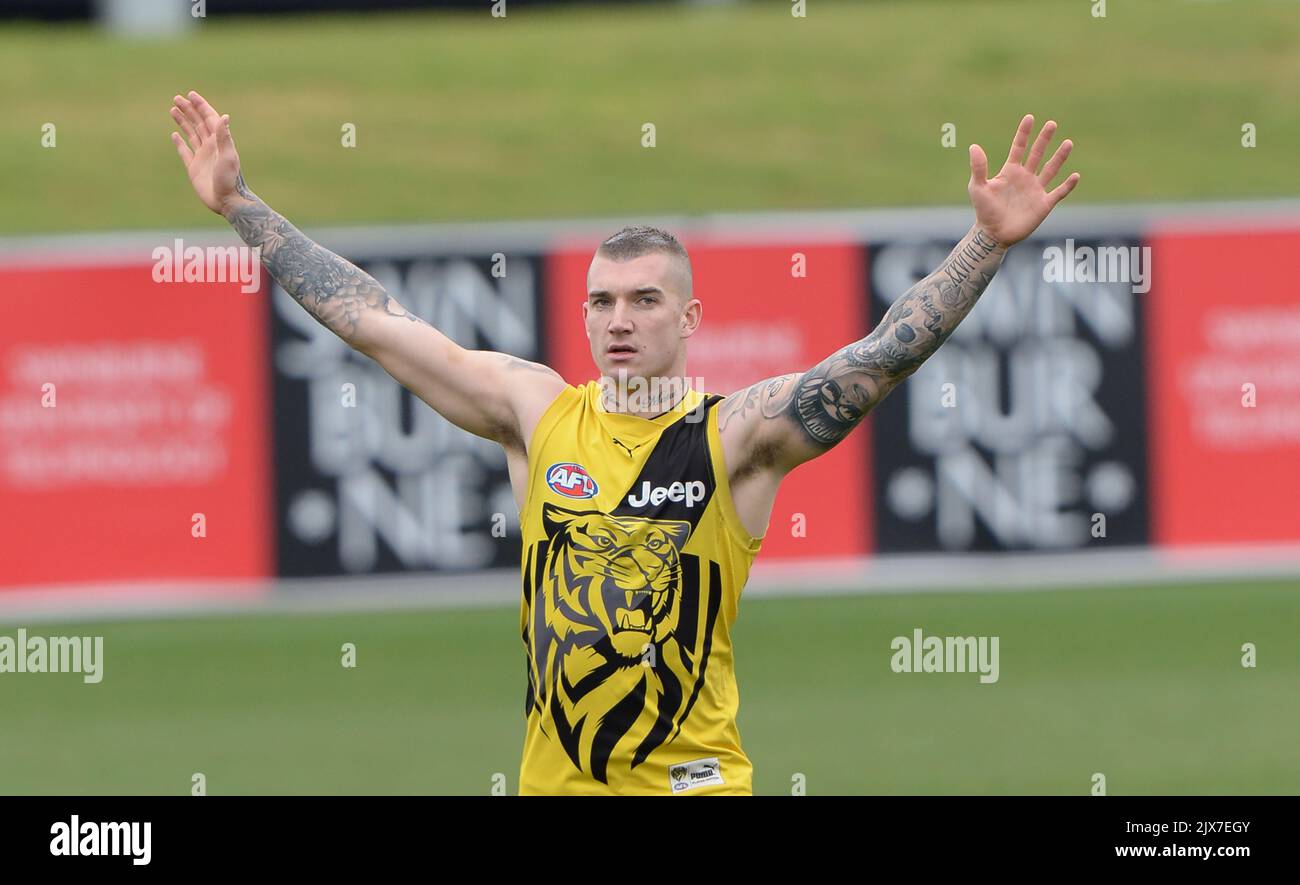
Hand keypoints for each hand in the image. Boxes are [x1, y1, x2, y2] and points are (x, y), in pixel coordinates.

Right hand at [169, 90, 248, 215]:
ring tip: (173, 109)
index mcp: (218, 141)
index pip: (209, 118)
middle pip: (198, 123)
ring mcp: (202, 156)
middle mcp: (210, 146)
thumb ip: (224, 137)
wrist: (227, 202)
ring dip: (183, 121)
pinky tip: (175, 135)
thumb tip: (224, 116)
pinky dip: (180, 142)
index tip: (190, 95)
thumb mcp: (228, 156)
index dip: (201, 106)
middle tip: (176, 98)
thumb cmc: (230, 180)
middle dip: (188, 110)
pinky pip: (185, 152)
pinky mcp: (194, 168)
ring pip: (191, 134)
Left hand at [967, 114, 1078, 246]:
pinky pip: (1059, 192)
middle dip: (1044, 139)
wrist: (993, 234)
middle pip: (1037, 154)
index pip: (1018, 148)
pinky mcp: (1044, 204)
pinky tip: (1075, 175)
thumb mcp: (978, 187)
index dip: (1024, 134)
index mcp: (1010, 171)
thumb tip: (974, 146)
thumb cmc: (984, 211)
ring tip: (1068, 142)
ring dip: (1060, 157)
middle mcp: (1025, 177)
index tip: (1029, 118)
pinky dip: (1067, 185)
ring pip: (1051, 169)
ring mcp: (1036, 190)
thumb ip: (978, 167)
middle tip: (1052, 123)